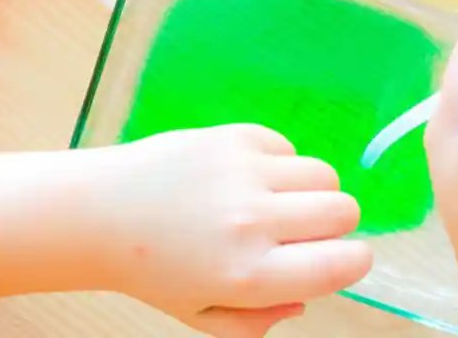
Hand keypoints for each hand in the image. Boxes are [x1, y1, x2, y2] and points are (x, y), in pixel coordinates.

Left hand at [92, 124, 372, 337]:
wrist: (101, 214)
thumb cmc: (154, 270)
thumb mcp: (205, 317)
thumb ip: (261, 320)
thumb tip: (304, 296)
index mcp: (249, 276)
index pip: (343, 263)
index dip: (355, 261)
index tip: (345, 258)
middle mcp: (251, 222)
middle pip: (344, 210)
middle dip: (335, 225)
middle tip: (301, 231)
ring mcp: (243, 174)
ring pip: (324, 174)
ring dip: (310, 191)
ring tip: (274, 202)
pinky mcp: (233, 137)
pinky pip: (288, 147)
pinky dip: (278, 164)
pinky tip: (244, 179)